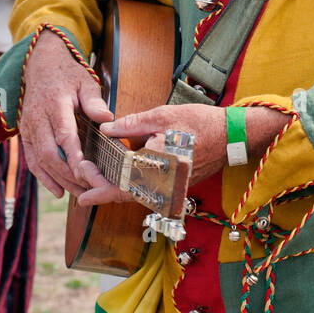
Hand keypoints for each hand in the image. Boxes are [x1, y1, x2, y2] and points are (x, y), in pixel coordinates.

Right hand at [18, 27, 109, 198]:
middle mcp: (37, 118)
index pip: (64, 134)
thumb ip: (94, 101)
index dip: (74, 156)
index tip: (88, 172)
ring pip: (39, 160)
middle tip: (88, 188)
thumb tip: (107, 118)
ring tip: (77, 193)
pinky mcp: (25, 135)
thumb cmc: (67, 75)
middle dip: (67, 175)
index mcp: (55, 103)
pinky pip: (31, 160)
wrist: (40, 66)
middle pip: (49, 153)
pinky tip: (58, 190)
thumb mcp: (85, 81)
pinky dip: (43, 177)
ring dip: (57, 180)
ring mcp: (28, 127)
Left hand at [74, 102, 288, 205]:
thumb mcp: (164, 115)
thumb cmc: (200, 123)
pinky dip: (132, 189)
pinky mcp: (177, 187)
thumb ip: (132, 124)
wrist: (232, 137)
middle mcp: (164, 184)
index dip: (99, 181)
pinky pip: (149, 192)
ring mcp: (171, 188)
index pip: (120, 183)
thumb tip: (106, 129)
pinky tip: (121, 181)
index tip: (83, 172)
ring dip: (116, 193)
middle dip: (102, 193)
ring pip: (136, 196)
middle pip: (125, 196)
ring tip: (94, 188)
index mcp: (157, 167)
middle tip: (81, 191)